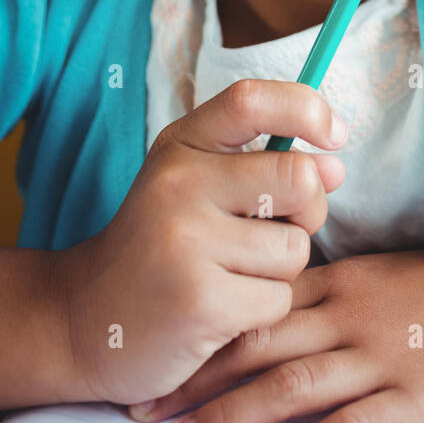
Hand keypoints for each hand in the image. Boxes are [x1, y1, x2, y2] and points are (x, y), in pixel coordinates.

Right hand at [57, 78, 347, 406]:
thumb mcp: (199, 186)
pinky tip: (223, 311)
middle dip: (310, 210)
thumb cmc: (161, 246)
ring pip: (295, 248)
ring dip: (280, 271)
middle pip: (299, 177)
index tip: (334, 136)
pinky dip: (263, 312)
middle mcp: (179, 184)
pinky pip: (278, 299)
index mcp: (181, 146)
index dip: (307, 110)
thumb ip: (267, 168)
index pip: (251, 100)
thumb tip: (335, 166)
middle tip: (276, 231)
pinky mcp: (200, 302)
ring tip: (231, 275)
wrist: (88, 322)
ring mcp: (186, 243)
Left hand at [128, 239, 423, 422]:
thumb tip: (286, 302)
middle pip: (256, 348)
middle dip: (196, 380)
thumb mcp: (392, 270)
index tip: (163, 358)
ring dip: (227, 418)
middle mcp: (350, 316)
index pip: (256, 308)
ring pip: (287, 388)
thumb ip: (338, 287)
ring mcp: (379, 360)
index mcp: (344, 281)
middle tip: (143, 408)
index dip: (205, 336)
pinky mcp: (412, 402)